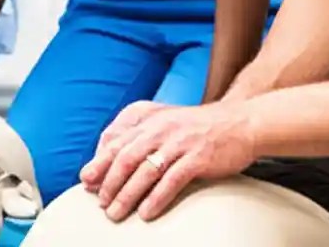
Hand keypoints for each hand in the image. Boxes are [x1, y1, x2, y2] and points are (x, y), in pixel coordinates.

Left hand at [79, 101, 257, 222]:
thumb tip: (105, 153)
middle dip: (108, 181)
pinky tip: (146, 212)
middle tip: (100, 201)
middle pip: (125, 157)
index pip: (114, 140)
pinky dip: (156, 198)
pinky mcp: (197, 157)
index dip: (98, 161)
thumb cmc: (197, 126)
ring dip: (126, 195)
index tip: (87, 180)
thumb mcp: (163, 119)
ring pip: (144, 171)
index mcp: (148, 116)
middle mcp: (160, 127)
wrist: (240, 122)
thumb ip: (136, 132)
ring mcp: (178, 142)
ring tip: (116, 212)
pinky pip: (171, 181)